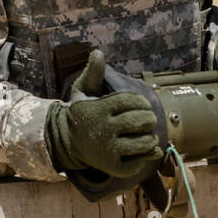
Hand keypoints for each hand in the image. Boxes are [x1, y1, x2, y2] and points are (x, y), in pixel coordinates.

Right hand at [47, 50, 163, 179]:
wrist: (66, 141)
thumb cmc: (81, 114)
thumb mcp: (82, 91)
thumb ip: (93, 73)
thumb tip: (98, 52)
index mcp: (97, 110)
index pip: (130, 101)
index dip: (142, 102)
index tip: (144, 105)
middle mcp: (102, 130)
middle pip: (139, 121)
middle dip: (149, 118)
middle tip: (148, 119)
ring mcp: (107, 150)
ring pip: (142, 143)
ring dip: (151, 137)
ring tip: (149, 134)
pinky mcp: (111, 166)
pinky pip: (137, 162)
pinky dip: (147, 156)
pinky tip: (148, 149)